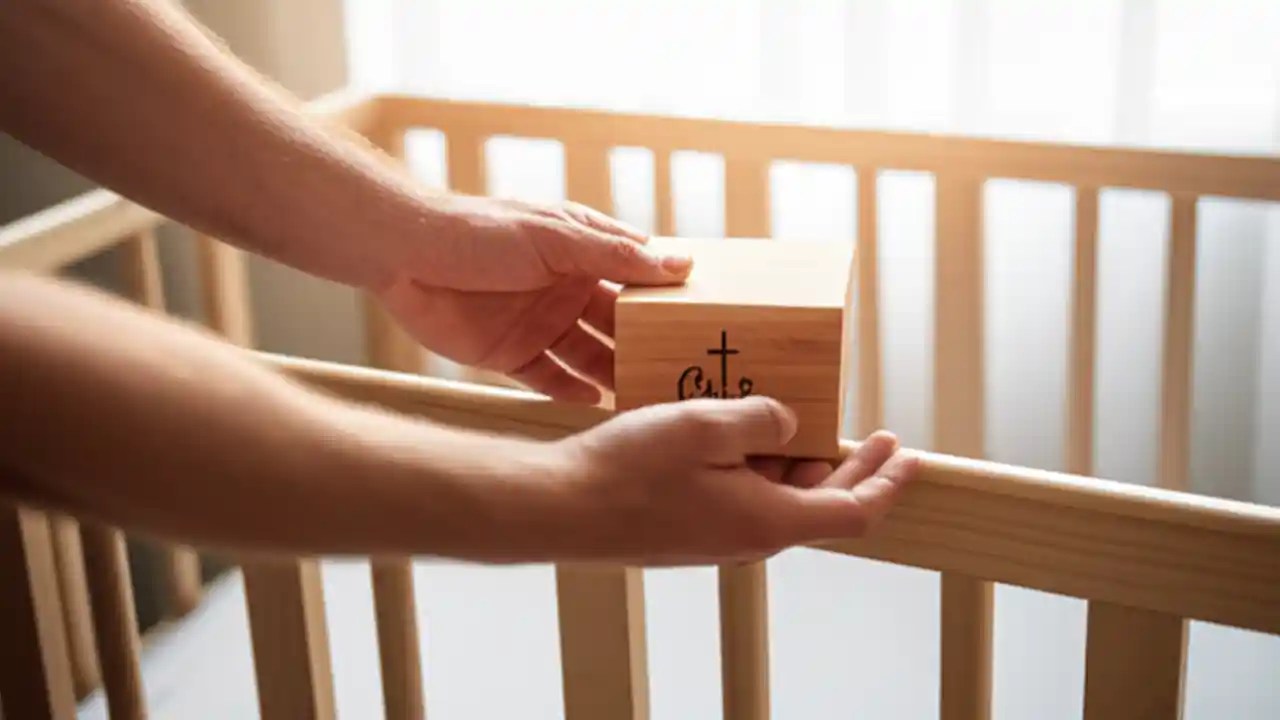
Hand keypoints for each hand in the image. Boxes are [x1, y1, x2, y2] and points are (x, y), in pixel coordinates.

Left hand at [376, 195, 691, 402]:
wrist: (405, 256)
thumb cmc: (482, 232)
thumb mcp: (557, 238)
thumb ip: (616, 256)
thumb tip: (682, 266)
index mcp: (582, 252)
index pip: (636, 277)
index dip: (666, 297)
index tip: (705, 321)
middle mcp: (565, 288)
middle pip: (617, 323)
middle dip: (646, 344)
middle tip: (681, 371)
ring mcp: (539, 322)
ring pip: (589, 355)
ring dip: (614, 371)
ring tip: (646, 394)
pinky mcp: (510, 353)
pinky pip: (549, 378)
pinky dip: (572, 391)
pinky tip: (596, 401)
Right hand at [548, 397, 918, 565]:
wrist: (561, 508)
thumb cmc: (629, 471)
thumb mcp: (707, 426)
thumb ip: (762, 420)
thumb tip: (788, 423)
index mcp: (768, 520)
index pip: (853, 509)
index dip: (888, 481)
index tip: (909, 453)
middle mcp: (750, 538)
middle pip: (821, 504)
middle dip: (852, 467)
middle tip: (874, 436)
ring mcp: (718, 536)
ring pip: (780, 498)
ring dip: (801, 462)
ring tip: (806, 422)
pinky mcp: (691, 528)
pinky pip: (744, 497)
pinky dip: (760, 466)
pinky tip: (744, 434)